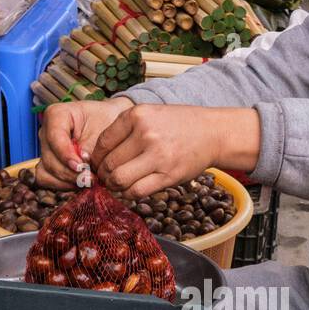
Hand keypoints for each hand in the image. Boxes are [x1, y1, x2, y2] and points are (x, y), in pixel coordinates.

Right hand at [37, 97, 131, 188]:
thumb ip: (91, 148)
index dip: (65, 154)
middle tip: (91, 179)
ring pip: (45, 171)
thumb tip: (82, 167)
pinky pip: (47, 180)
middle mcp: (46, 132)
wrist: (112, 126)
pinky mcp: (49, 164)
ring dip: (66, 181)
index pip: (54, 136)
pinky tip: (80, 185)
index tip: (81, 166)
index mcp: (57, 114)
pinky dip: (62, 185)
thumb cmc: (108, 122)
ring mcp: (46, 149)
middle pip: (49, 158)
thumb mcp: (104, 130)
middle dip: (69, 173)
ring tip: (88, 182)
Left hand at [91, 103, 260, 198]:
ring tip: (117, 184)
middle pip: (109, 163)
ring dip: (114, 186)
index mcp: (137, 115)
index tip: (98, 164)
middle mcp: (145, 134)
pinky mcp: (168, 175)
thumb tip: (98, 154)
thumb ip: (125, 129)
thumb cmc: (179, 125)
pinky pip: (137, 191)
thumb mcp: (150, 114)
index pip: (103, 142)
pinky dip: (129, 194)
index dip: (95, 158)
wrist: (213, 133)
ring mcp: (158, 156)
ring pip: (119, 179)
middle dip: (103, 175)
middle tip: (106, 178)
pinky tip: (131, 190)